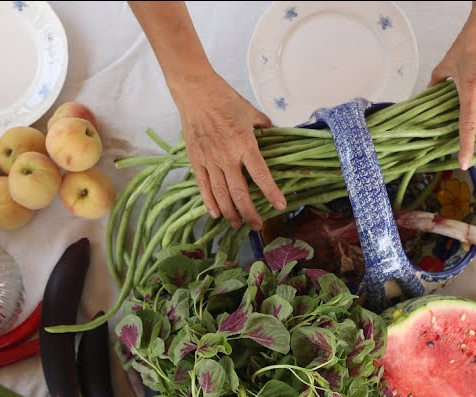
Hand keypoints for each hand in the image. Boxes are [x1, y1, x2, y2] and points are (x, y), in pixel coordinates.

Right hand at [169, 72, 286, 229]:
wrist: (195, 91)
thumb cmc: (225, 99)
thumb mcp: (251, 111)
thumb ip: (265, 127)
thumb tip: (276, 134)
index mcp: (245, 143)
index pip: (261, 175)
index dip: (271, 193)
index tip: (280, 206)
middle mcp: (227, 156)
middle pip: (240, 192)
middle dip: (249, 212)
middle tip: (257, 225)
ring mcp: (210, 159)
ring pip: (221, 194)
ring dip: (230, 212)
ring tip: (237, 225)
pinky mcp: (196, 159)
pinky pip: (203, 185)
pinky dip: (209, 201)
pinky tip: (215, 214)